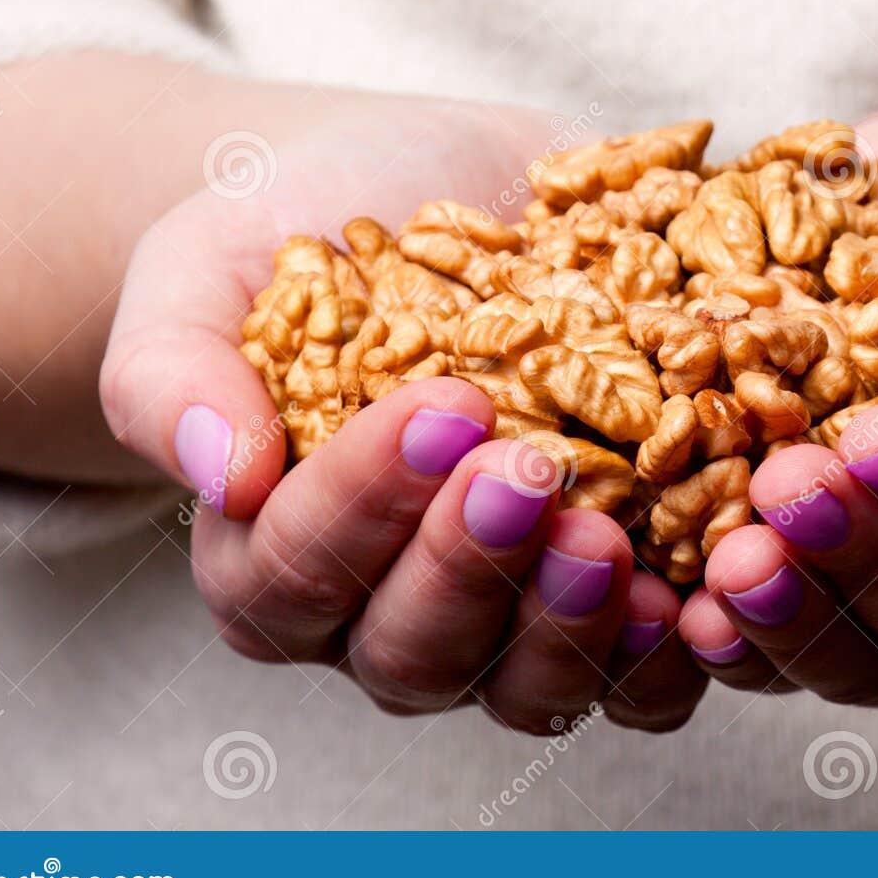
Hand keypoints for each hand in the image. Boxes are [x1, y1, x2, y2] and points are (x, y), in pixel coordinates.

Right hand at [100, 99, 705, 732]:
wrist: (440, 188)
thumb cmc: (305, 234)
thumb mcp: (204, 267)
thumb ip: (174, 369)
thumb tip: (220, 475)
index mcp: (273, 553)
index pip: (292, 572)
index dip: (362, 507)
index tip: (437, 406)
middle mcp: (385, 610)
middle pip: (412, 653)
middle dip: (469, 571)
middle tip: (527, 473)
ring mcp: (505, 616)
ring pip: (530, 688)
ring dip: (572, 628)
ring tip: (612, 536)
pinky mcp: (609, 593)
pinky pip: (638, 676)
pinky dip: (672, 650)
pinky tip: (704, 586)